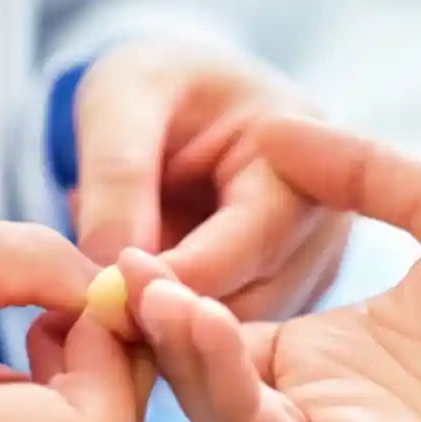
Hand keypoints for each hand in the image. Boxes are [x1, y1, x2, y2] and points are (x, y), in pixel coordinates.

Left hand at [72, 39, 350, 319]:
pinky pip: (229, 338)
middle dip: (171, 318)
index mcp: (308, 147)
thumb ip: (118, 176)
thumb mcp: (122, 97)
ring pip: (242, 334)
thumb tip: (108, 280)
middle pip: (255, 300)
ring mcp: (312, 265)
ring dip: (169, 333)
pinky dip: (175, 333)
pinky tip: (129, 307)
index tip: (107, 297)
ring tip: (103, 301)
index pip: (253, 239)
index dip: (179, 278)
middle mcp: (327, 217)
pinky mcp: (284, 296)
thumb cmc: (153, 83)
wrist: (176, 95)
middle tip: (93, 317)